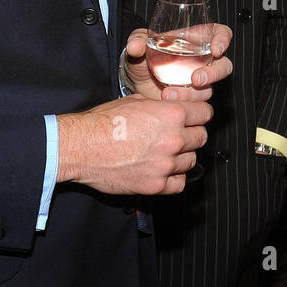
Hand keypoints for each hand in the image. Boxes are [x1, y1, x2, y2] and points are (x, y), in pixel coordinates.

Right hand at [57, 94, 211, 194]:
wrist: (81, 147)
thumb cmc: (102, 123)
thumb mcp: (135, 101)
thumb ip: (160, 106)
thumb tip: (171, 107)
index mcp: (172, 115)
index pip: (205, 114)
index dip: (199, 114)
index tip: (195, 118)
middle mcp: (174, 139)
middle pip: (201, 137)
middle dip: (192, 134)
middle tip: (179, 135)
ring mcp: (166, 164)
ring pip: (192, 161)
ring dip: (183, 156)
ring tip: (166, 153)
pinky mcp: (156, 185)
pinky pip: (179, 183)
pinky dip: (175, 178)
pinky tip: (164, 170)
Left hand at [124, 25, 232, 99]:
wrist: (135, 81)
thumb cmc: (143, 56)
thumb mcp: (139, 43)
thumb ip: (137, 41)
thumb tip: (135, 45)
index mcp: (196, 40)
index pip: (220, 34)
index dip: (223, 40)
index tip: (216, 50)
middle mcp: (203, 61)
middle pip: (224, 65)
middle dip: (214, 74)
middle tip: (196, 79)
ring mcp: (199, 81)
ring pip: (210, 88)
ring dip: (192, 94)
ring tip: (168, 94)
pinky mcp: (191, 98)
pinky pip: (197, 104)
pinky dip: (183, 104)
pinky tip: (165, 100)